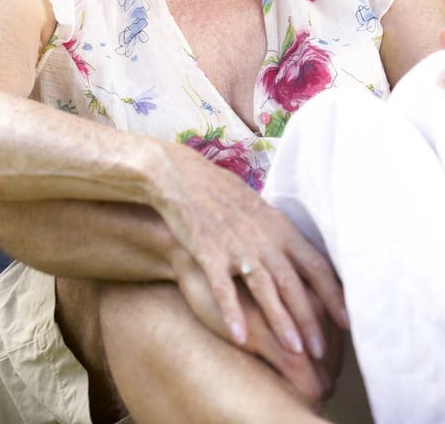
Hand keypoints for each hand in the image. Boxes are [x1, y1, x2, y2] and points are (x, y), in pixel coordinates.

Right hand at [156, 143, 347, 357]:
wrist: (181, 177)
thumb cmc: (222, 194)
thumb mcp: (259, 209)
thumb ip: (279, 235)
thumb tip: (301, 256)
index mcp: (279, 227)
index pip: (316, 265)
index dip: (334, 295)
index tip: (348, 321)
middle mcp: (263, 237)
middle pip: (293, 282)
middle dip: (310, 319)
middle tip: (323, 351)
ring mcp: (236, 245)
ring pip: (264, 287)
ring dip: (281, 320)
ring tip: (295, 351)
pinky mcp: (208, 251)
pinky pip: (223, 287)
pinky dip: (232, 312)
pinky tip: (239, 338)